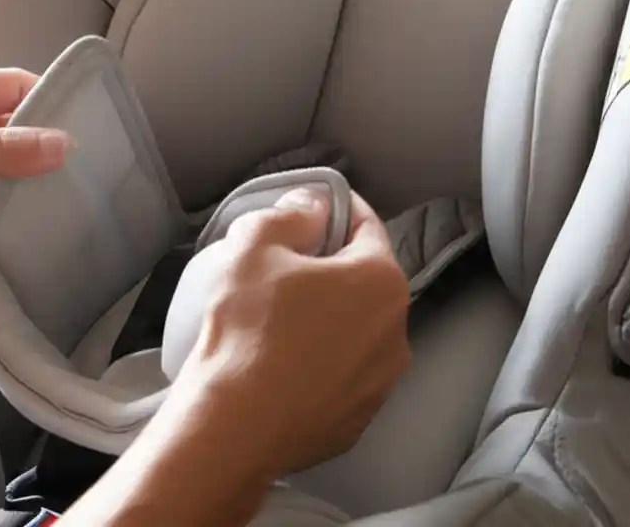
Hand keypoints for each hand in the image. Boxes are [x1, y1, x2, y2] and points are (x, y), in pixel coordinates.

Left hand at [0, 68, 70, 256]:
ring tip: (69, 198)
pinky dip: (1, 206)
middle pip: (10, 126)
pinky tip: (30, 220)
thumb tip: (63, 145)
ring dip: (22, 180)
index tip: (87, 128)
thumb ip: (6, 148)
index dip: (50, 102)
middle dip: (42, 145)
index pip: (14, 86)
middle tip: (87, 171)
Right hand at [175, 188, 410, 477]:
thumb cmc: (246, 328)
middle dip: (329, 270)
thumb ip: (292, 213)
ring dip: (327, 320)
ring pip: (355, 332)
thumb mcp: (255, 246)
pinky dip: (320, 364)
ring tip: (278, 323)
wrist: (232, 425)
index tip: (309, 210)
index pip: (365, 226)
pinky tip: (281, 366)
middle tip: (282, 269)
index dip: (335, 210)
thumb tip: (314, 204)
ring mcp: (381, 383)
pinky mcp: (358, 420)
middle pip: (364, 282)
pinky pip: (342, 376)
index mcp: (381, 281)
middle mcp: (397, 333)